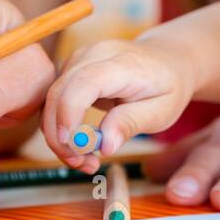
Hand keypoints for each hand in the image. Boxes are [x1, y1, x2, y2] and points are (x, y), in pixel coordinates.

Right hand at [42, 38, 193, 173]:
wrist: (168, 60)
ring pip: (51, 100)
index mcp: (122, 62)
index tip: (71, 146)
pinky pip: (55, 100)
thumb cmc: (167, 85)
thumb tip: (105, 146)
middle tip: (82, 164)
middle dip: (60, 137)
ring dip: (60, 136)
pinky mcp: (71, 68)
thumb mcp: (162, 110)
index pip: (84, 82)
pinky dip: (61, 127)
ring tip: (86, 159)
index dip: (69, 113)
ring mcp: (79, 59)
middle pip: (58, 93)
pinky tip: (81, 145)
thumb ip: (132, 123)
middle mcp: (94, 54)